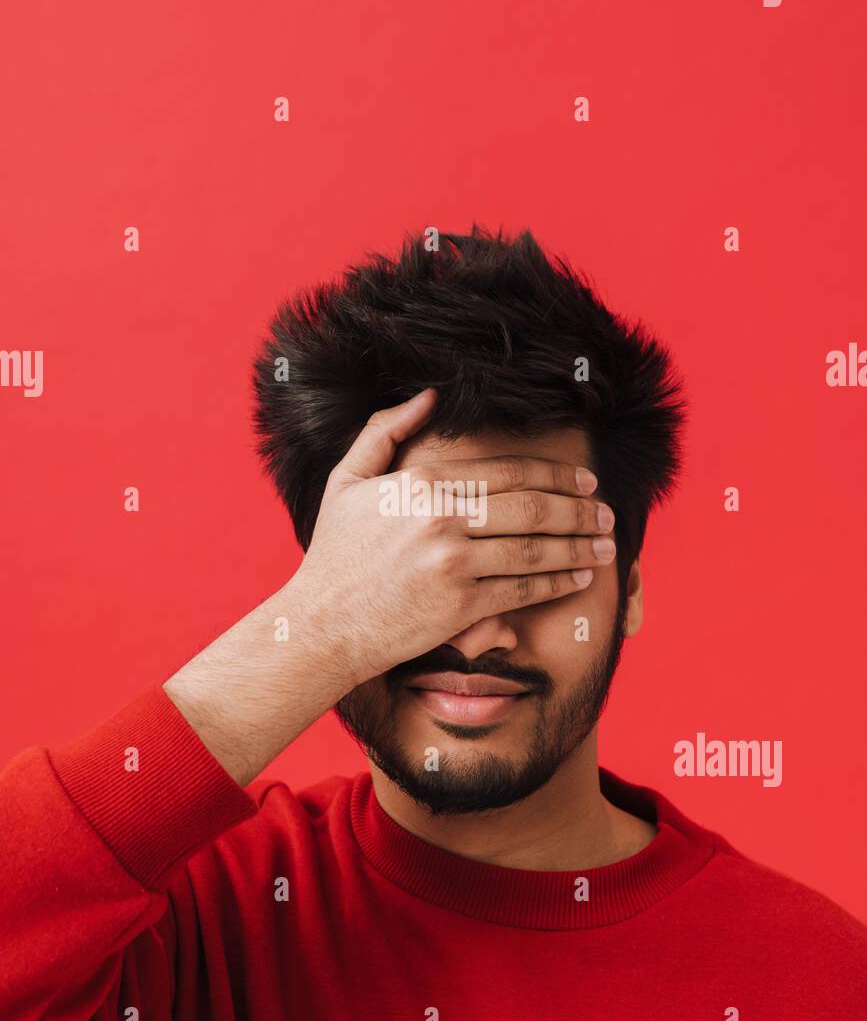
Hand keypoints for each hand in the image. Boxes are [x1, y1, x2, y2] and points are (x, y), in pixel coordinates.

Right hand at [290, 387, 615, 688]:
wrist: (321, 625)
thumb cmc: (335, 554)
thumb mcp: (347, 479)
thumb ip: (384, 430)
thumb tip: (428, 396)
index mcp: (421, 483)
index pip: (507, 471)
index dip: (555, 474)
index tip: (584, 480)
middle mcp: (442, 519)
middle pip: (531, 507)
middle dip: (578, 509)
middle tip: (607, 512)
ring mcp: (453, 564)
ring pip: (535, 548)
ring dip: (578, 545)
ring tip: (606, 544)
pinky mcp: (460, 607)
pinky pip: (522, 589)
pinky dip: (557, 582)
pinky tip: (580, 576)